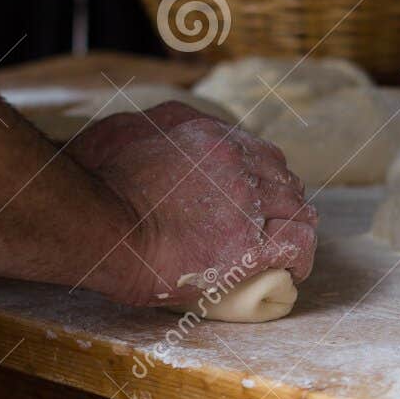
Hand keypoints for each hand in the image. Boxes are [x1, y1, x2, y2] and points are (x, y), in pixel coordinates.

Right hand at [70, 103, 317, 306]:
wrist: (99, 226)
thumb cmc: (98, 185)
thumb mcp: (127, 133)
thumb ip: (159, 128)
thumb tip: (169, 135)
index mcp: (212, 136)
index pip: (262, 153)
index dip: (269, 178)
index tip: (264, 196)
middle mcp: (237, 163)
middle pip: (284, 181)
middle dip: (286, 204)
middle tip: (280, 225)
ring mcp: (246, 202)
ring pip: (298, 211)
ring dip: (297, 229)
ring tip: (291, 251)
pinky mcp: (248, 245)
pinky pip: (297, 245)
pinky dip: (300, 258)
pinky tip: (294, 270)